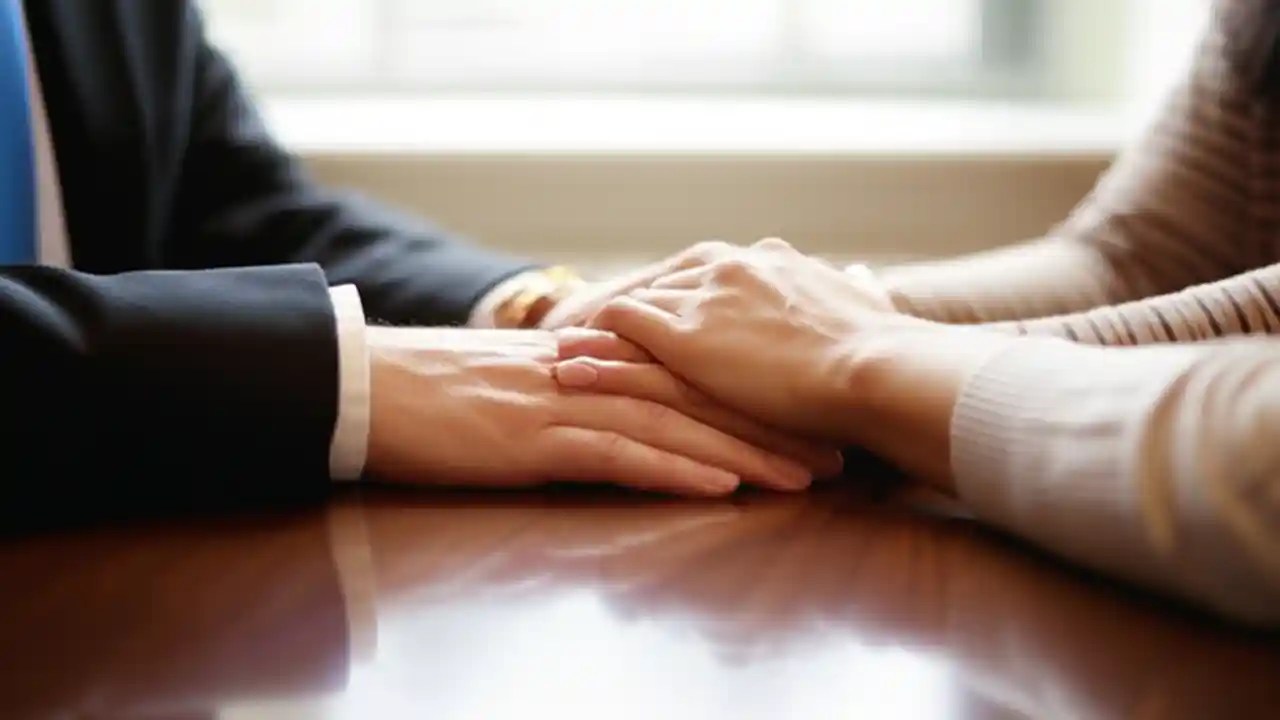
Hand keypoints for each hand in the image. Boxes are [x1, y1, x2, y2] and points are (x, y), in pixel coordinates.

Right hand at [364, 326, 840, 495]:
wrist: (369, 385)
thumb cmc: (440, 389)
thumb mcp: (521, 379)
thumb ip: (578, 383)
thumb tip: (625, 405)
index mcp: (590, 357)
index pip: (685, 373)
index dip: (749, 395)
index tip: (803, 415)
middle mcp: (589, 372)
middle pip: (696, 397)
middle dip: (768, 425)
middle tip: (831, 450)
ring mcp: (565, 403)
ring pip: (673, 425)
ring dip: (742, 452)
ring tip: (802, 475)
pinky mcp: (536, 440)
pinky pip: (617, 455)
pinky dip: (673, 471)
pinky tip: (721, 486)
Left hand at [559, 239, 913, 440]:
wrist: (877, 368)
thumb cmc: (882, 352)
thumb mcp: (865, 307)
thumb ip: (849, 291)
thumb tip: (860, 281)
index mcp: (769, 259)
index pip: (702, 269)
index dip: (671, 295)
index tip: (650, 313)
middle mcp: (730, 264)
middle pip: (659, 278)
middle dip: (625, 303)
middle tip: (588, 326)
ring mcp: (703, 296)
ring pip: (632, 299)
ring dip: (596, 323)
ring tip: (561, 344)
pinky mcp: (684, 334)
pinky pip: (620, 326)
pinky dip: (592, 340)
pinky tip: (568, 359)